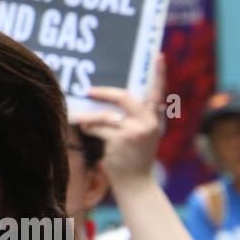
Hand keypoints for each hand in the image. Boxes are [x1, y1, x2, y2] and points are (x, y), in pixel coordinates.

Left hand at [74, 56, 165, 187]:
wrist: (136, 184)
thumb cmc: (133, 157)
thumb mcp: (139, 135)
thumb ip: (131, 118)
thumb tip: (106, 101)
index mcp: (154, 119)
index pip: (157, 92)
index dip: (159, 74)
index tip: (159, 55)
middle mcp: (148, 123)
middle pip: (124, 97)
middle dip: (104, 93)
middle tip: (89, 90)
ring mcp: (135, 131)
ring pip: (105, 116)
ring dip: (89, 117)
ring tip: (80, 120)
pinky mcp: (121, 140)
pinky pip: (98, 128)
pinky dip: (89, 128)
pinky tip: (87, 131)